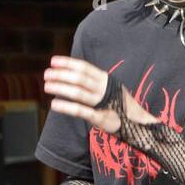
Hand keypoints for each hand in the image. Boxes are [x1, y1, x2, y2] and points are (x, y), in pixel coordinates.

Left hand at [43, 55, 159, 135]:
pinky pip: (81, 111)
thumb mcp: (109, 88)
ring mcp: (103, 103)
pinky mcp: (100, 118)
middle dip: (61, 75)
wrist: (138, 123)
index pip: (84, 67)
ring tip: (47, 86)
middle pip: (79, 78)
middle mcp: (104, 88)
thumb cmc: (119, 104)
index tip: (53, 61)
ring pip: (78, 93)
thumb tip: (72, 75)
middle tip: (46, 74)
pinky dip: (66, 107)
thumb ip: (93, 82)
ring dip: (60, 88)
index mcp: (105, 79)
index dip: (68, 63)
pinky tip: (54, 104)